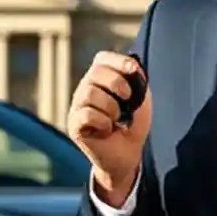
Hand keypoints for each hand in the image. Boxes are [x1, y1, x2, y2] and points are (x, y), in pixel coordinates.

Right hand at [66, 51, 151, 207]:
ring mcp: (77, 107)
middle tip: (127, 99)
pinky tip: (107, 129)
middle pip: (95, 73)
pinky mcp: (74, 125)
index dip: (117, 61)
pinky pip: (86, 114)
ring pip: (90, 93)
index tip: (133, 70)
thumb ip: (137, 81)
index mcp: (100, 80)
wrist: (127, 156)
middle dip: (117, 83)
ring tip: (116, 119)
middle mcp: (85, 89)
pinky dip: (102, 121)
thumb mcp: (141, 100)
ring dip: (111, 106)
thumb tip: (133, 65)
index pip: (102, 59)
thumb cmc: (132, 125)